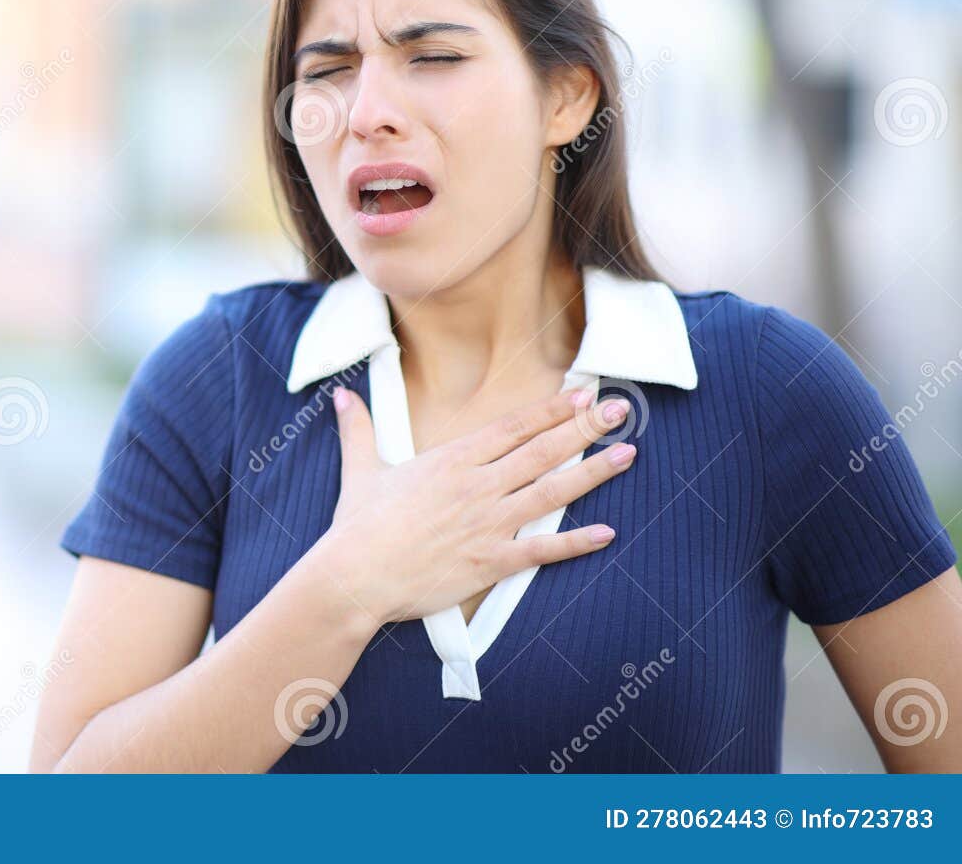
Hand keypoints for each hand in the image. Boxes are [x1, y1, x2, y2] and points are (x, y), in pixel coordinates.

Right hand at [316, 386, 633, 625]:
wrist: (356, 575)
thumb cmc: (357, 525)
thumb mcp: (360, 468)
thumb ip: (358, 428)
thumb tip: (342, 394)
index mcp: (451, 460)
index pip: (512, 428)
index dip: (550, 410)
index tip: (581, 394)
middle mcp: (477, 486)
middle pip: (542, 451)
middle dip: (584, 427)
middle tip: (620, 411)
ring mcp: (488, 523)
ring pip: (552, 492)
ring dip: (593, 472)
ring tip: (627, 455)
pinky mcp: (491, 561)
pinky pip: (542, 550)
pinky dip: (576, 542)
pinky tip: (607, 532)